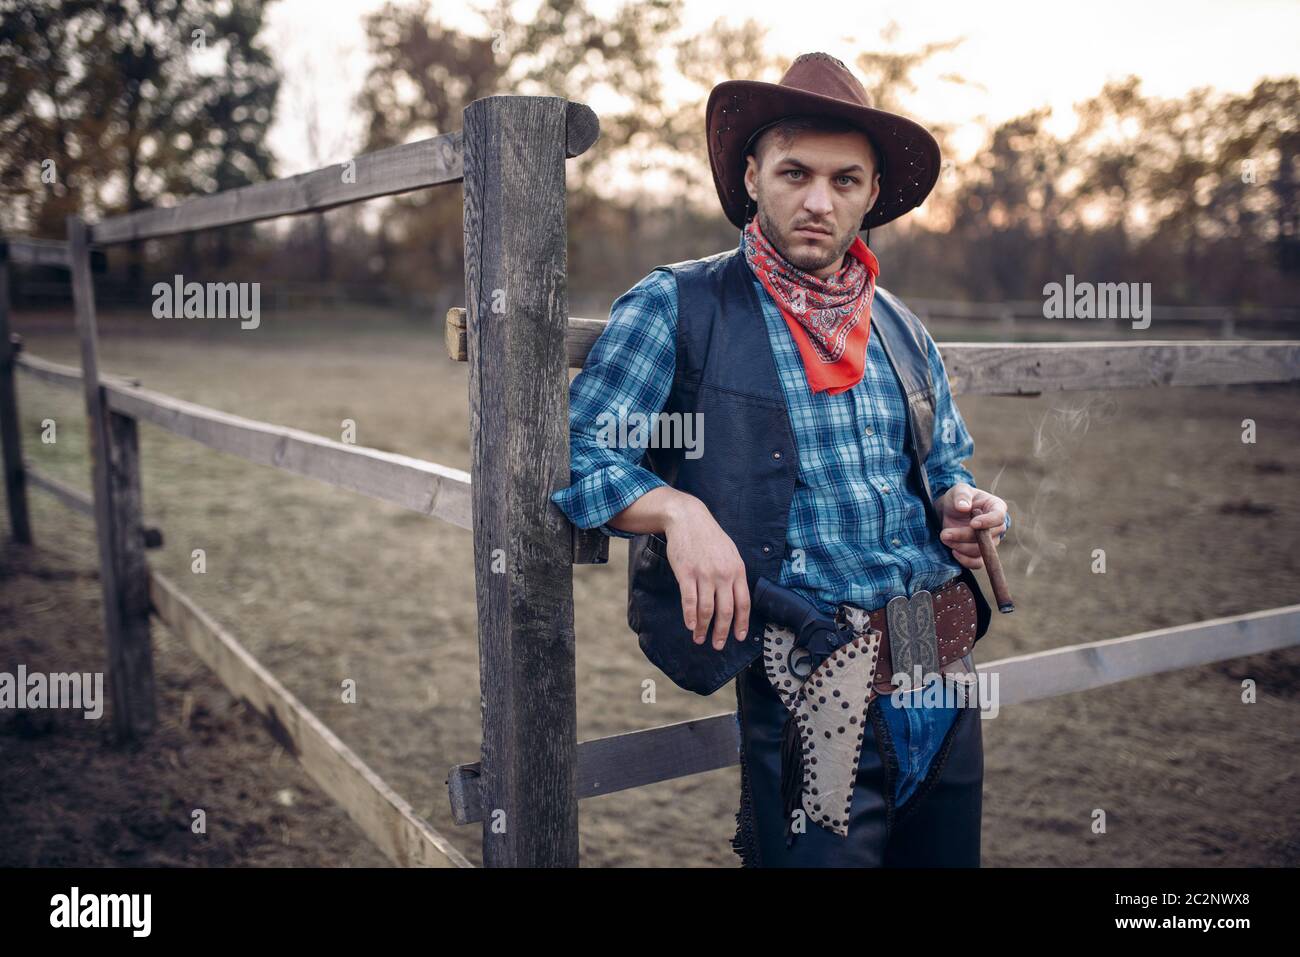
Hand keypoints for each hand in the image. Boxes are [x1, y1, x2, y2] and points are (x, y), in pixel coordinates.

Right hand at [663, 499, 750, 650]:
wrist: (688, 518)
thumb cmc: (709, 537)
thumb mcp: (730, 552)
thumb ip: (734, 574)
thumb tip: (736, 597)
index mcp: (737, 570)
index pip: (744, 603)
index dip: (742, 623)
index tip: (739, 637)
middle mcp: (723, 574)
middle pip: (726, 611)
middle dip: (722, 632)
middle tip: (718, 645)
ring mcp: (704, 574)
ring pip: (707, 609)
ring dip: (703, 628)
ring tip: (699, 638)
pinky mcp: (686, 573)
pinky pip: (689, 600)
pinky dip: (690, 616)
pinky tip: (690, 625)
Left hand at [937, 482, 1007, 569]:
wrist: (949, 512)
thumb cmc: (958, 499)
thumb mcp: (958, 490)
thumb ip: (961, 495)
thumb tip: (964, 507)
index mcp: (996, 508)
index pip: (998, 517)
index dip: (987, 522)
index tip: (972, 524)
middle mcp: (997, 527)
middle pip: (987, 537)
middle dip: (964, 536)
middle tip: (945, 533)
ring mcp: (990, 542)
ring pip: (981, 551)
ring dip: (961, 547)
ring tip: (944, 537)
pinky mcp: (980, 554)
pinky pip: (977, 563)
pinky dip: (965, 560)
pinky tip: (953, 551)